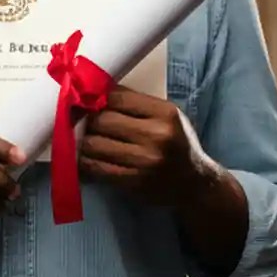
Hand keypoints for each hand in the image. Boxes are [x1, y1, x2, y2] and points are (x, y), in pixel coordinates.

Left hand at [79, 87, 216, 205]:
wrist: (194, 183)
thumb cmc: (177, 144)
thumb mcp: (167, 117)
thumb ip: (136, 105)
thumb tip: (94, 93)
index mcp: (165, 113)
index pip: (116, 97)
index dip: (97, 98)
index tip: (88, 102)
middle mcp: (157, 135)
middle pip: (102, 120)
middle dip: (87, 121)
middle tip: (82, 122)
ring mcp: (144, 161)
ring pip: (93, 144)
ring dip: (83, 142)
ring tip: (84, 140)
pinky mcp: (133, 181)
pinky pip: (95, 167)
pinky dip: (84, 161)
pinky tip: (85, 158)